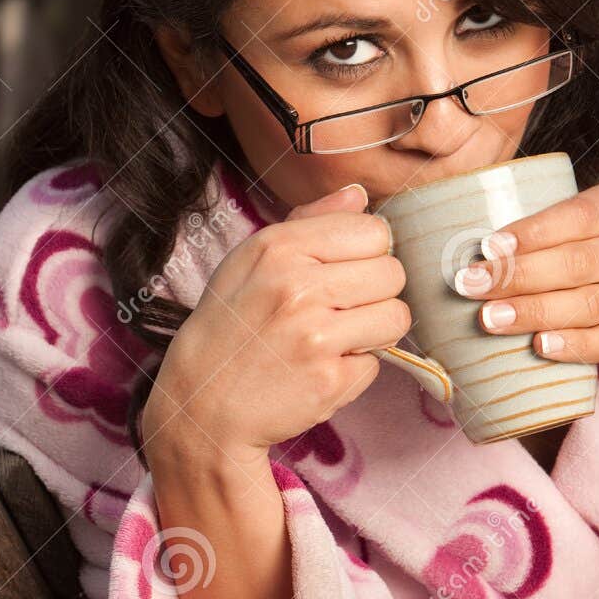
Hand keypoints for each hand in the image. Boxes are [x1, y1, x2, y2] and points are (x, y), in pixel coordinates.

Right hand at [141, 182, 408, 467]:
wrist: (201, 403)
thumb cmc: (229, 326)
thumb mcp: (251, 259)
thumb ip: (309, 222)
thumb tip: (359, 195)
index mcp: (280, 247)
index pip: (374, 231)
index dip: (366, 253)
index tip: (343, 271)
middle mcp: (299, 286)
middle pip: (392, 273)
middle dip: (374, 292)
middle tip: (340, 309)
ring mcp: (317, 336)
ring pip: (396, 316)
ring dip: (374, 330)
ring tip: (336, 337)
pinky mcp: (331, 380)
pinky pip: (377, 363)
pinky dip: (354, 368)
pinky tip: (319, 368)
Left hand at [452, 180, 598, 369]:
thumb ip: (556, 225)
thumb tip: (482, 247)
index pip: (575, 218)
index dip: (531, 233)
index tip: (488, 246)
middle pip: (574, 265)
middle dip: (518, 276)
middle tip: (469, 285)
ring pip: (588, 306)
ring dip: (535, 313)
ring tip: (489, 318)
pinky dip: (574, 346)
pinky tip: (540, 347)